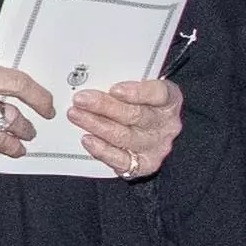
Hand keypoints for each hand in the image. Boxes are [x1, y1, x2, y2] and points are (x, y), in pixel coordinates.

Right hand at [0, 37, 57, 150]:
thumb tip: (10, 62)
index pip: (9, 60)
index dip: (29, 77)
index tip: (40, 88)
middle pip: (18, 85)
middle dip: (39, 100)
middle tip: (47, 109)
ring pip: (10, 115)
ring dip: (24, 127)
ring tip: (28, 131)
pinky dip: (10, 145)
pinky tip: (16, 148)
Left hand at [66, 76, 183, 176]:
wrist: (152, 134)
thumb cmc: (143, 106)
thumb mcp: (141, 90)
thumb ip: (124, 86)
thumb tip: (92, 80)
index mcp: (169, 100)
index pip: (159, 94)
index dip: (138, 92)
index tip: (115, 89)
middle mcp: (166, 125)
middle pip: (136, 115)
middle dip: (105, 106)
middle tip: (81, 99)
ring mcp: (156, 146)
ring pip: (124, 136)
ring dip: (96, 125)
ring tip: (76, 115)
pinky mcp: (144, 165)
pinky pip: (121, 159)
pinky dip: (102, 150)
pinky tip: (88, 139)